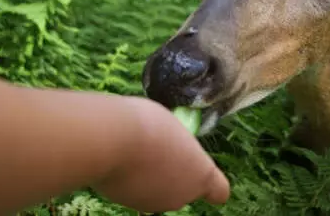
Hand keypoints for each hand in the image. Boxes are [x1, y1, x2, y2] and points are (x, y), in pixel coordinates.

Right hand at [91, 97, 229, 212]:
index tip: (198, 170)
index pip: (218, 191)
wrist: (111, 141)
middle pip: (183, 187)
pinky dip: (129, 178)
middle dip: (173, 172)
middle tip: (158, 147)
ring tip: (136, 150)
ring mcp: (154, 203)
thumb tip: (168, 146)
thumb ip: (178, 145)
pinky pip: (134, 188)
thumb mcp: (174, 126)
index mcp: (201, 175)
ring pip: (157, 189)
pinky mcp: (128, 203)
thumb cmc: (148, 126)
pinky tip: (121, 159)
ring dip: (150, 175)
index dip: (210, 183)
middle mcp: (182, 196)